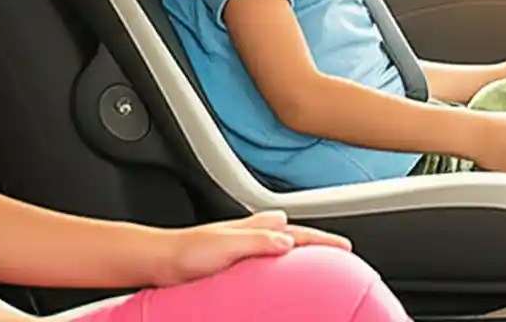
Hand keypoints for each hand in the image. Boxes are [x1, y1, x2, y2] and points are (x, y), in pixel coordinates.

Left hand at [151, 210, 351, 286]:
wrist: (159, 260)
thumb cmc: (186, 252)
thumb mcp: (224, 244)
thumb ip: (255, 239)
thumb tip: (287, 240)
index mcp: (254, 228)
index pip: (297, 232)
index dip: (322, 240)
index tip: (345, 247)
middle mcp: (251, 234)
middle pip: (293, 236)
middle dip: (316, 243)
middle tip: (339, 255)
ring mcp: (243, 248)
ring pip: (281, 247)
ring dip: (299, 253)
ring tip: (318, 265)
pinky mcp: (233, 263)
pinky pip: (267, 263)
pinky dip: (281, 266)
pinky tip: (280, 277)